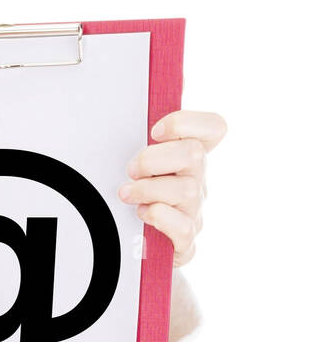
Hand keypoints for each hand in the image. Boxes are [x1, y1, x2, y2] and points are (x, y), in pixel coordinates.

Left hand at [118, 109, 227, 266]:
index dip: (186, 123)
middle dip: (153, 159)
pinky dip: (158, 217)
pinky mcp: (186, 241)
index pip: (213, 127)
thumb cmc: (134, 196)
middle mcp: (197, 181)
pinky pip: (183, 228)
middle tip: (130, 169)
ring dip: (148, 189)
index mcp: (188, 156)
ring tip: (127, 193)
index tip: (154, 131)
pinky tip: (142, 214)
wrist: (133, 246)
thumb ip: (136, 135)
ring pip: (187, 190)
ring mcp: (194, 211)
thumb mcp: (136, 164)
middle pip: (194, 154)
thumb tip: (135, 96)